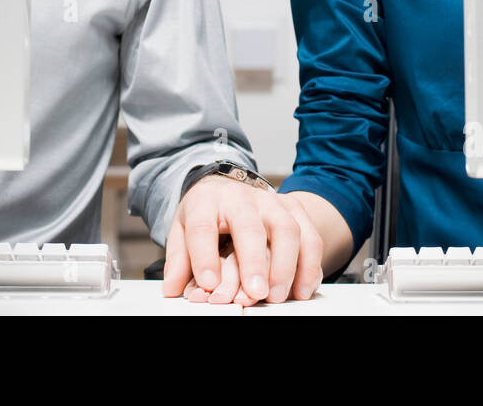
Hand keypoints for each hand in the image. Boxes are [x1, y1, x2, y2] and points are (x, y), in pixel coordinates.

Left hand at [162, 174, 323, 304]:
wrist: (229, 187)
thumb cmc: (207, 214)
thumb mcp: (183, 230)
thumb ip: (179, 260)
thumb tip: (173, 288)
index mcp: (206, 201)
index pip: (202, 227)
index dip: (204, 256)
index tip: (208, 283)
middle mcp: (241, 198)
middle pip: (250, 227)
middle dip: (254, 262)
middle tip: (255, 292)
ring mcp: (272, 202)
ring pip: (286, 229)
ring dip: (285, 266)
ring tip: (276, 296)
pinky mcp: (295, 210)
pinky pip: (310, 236)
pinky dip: (310, 265)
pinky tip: (303, 289)